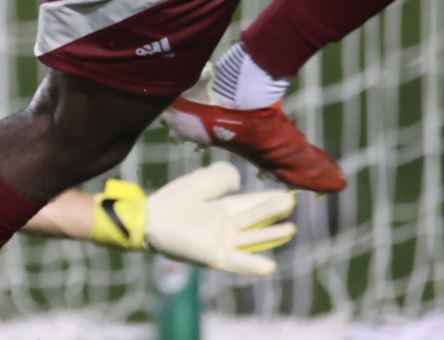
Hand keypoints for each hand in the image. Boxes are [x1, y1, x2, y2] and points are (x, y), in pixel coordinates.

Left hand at [87, 164, 296, 276]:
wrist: (151, 220)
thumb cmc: (174, 200)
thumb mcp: (201, 182)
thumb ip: (220, 177)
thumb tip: (239, 180)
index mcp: (223, 208)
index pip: (250, 204)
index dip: (268, 200)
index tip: (287, 196)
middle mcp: (225, 226)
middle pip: (254, 219)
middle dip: (272, 212)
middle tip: (291, 203)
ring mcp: (222, 242)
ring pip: (252, 239)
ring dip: (270, 235)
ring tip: (290, 230)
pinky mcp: (214, 256)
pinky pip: (238, 262)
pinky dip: (253, 265)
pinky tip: (270, 266)